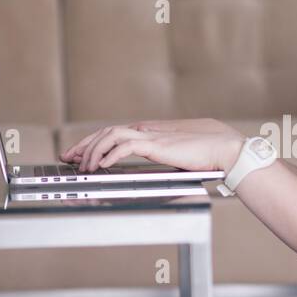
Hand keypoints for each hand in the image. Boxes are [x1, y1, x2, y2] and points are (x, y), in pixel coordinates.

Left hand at [60, 119, 244, 173]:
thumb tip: (161, 163)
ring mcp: (152, 135)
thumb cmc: (212, 153)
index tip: (80, 153)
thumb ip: (168, 157)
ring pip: (111, 135)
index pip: (115, 133)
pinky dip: (111, 154)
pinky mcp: (157, 144)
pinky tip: (103, 165)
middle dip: (84, 144)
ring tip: (84, 166)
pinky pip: (126, 146)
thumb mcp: (182, 156)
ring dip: (94, 151)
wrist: (227, 149)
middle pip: (106, 131)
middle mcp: (149, 130)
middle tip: (69, 157)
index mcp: (153, 132)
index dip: (95, 142)